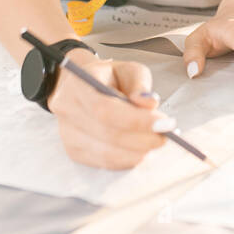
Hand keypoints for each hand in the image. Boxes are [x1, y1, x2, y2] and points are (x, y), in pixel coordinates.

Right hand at [46, 50, 175, 168]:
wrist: (81, 87)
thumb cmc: (109, 77)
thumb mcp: (128, 70)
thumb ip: (140, 84)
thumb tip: (150, 104)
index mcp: (77, 84)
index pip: (104, 108)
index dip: (136, 120)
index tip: (165, 123)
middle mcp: (66, 110)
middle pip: (107, 134)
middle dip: (142, 138)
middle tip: (167, 134)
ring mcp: (67, 134)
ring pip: (106, 153)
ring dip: (137, 151)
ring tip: (157, 140)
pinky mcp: (74, 152)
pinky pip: (104, 163)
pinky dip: (127, 159)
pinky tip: (142, 149)